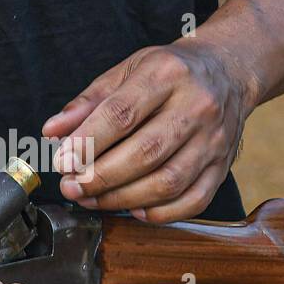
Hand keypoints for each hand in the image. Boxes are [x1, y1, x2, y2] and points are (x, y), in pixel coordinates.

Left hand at [42, 42, 256, 222]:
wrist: (230, 70)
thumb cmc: (171, 71)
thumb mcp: (128, 70)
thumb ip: (88, 102)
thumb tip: (53, 132)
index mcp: (167, 74)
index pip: (122, 114)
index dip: (87, 143)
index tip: (62, 162)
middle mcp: (197, 106)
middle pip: (146, 153)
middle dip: (101, 177)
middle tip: (72, 187)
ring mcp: (214, 140)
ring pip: (168, 182)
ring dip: (123, 199)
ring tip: (92, 199)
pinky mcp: (223, 166)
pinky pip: (193, 201)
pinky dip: (160, 213)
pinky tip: (134, 209)